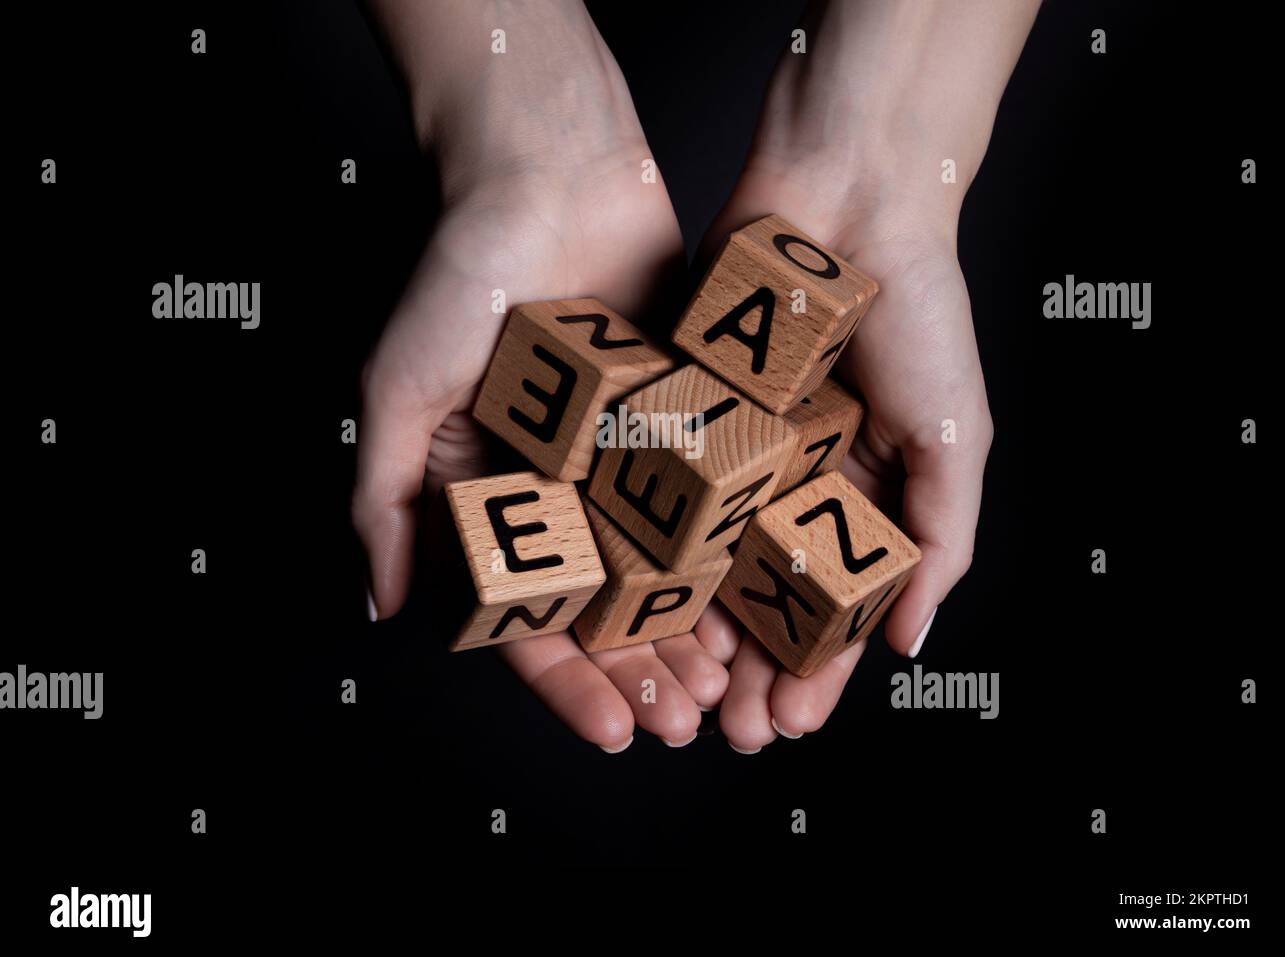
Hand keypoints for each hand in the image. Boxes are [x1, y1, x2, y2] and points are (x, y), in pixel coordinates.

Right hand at [353, 2, 727, 749]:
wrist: (552, 172)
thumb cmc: (462, 273)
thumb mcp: (400, 388)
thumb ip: (383, 496)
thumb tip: (379, 602)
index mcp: (491, 496)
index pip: (528, 613)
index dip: (567, 682)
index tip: (612, 731)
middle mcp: (558, 489)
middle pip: (604, 607)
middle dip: (641, 672)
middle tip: (683, 722)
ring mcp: (621, 460)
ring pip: (662, 569)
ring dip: (689, 633)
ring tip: (726, 686)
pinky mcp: (679, 422)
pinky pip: (706, 503)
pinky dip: (728, 558)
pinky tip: (756, 605)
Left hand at [703, 4, 1010, 746]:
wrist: (849, 195)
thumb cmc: (920, 313)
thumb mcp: (952, 439)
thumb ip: (938, 542)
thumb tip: (910, 643)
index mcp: (862, 494)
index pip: (835, 603)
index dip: (817, 669)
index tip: (793, 724)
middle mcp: (793, 481)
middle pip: (763, 595)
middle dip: (750, 668)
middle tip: (728, 731)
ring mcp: (734, 448)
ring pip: (704, 557)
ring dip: (696, 629)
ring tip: (682, 686)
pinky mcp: (681, 408)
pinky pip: (661, 488)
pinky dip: (651, 544)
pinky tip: (637, 600)